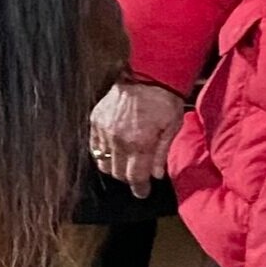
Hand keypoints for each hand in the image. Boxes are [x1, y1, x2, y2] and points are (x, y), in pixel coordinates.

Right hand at [89, 77, 186, 195]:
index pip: (134, 177)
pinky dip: (103, 152)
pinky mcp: (96, 120)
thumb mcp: (172, 127)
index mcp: (138, 144)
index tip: (142, 192)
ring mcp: (104, 131)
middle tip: (137, 175)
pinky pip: (94, 146)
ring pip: (103, 162)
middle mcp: (118, 141)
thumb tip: (156, 175)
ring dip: (114, 167)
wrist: (147, 73)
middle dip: (128, 178)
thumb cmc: (164, 99)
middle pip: (117, 173)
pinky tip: (113, 150)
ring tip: (125, 162)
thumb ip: (161, 153)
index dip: (139, 188)